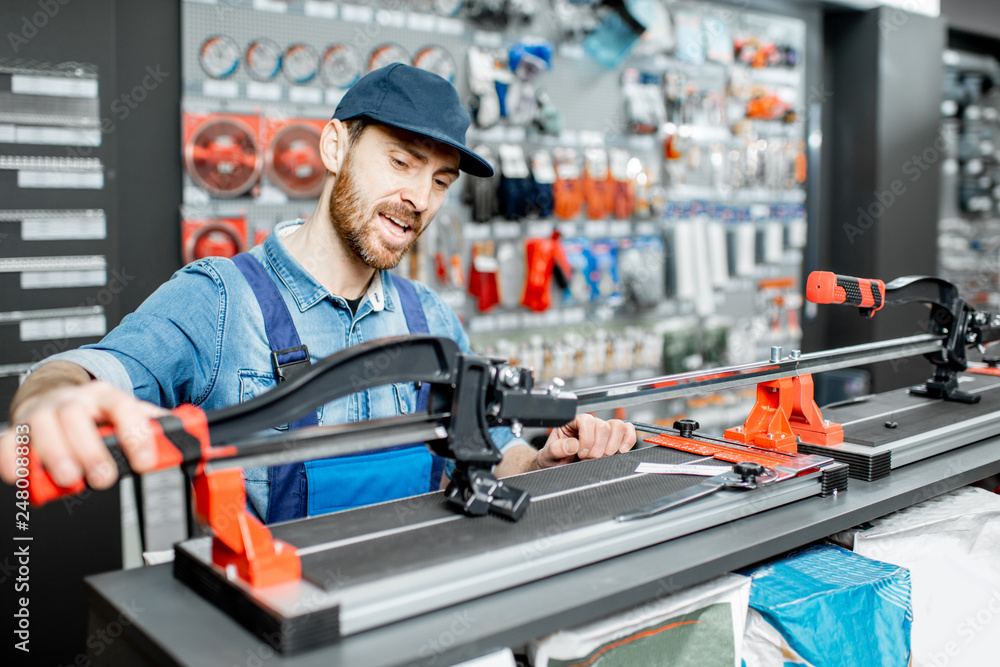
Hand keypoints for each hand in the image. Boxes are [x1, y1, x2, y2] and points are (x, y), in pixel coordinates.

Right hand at [1, 382, 167, 489]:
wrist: (57, 395)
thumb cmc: (96, 412)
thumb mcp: (128, 413)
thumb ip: (155, 426)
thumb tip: (189, 437)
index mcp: (105, 396)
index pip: (123, 408)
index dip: (136, 435)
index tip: (145, 462)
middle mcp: (72, 402)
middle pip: (76, 418)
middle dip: (90, 451)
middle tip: (104, 478)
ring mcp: (43, 414)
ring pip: (42, 427)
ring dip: (55, 455)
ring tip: (70, 480)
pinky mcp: (18, 430)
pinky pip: (9, 442)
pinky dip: (14, 460)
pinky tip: (23, 476)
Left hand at [536, 413, 636, 468]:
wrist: (558, 468)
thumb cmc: (553, 459)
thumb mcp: (547, 456)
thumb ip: (555, 449)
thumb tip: (571, 445)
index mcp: (571, 422)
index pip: (587, 420)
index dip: (587, 439)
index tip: (581, 453)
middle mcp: (589, 424)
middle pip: (604, 426)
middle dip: (598, 447)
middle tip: (589, 459)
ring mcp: (602, 431)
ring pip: (618, 426)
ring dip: (612, 445)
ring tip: (602, 457)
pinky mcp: (613, 439)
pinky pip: (627, 431)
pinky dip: (628, 440)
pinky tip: (620, 451)